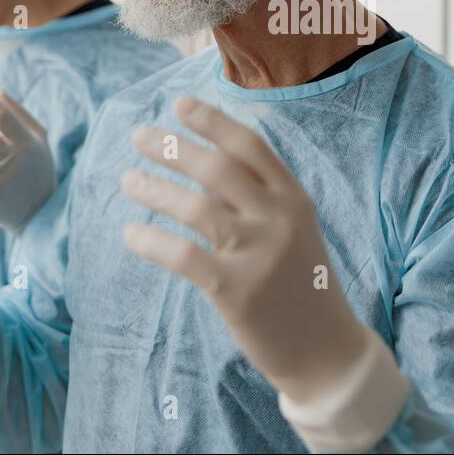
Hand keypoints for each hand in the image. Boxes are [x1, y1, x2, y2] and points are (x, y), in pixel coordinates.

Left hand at [121, 96, 370, 405]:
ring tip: (128, 180)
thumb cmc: (301, 284)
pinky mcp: (236, 290)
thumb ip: (258, 197)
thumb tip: (203, 160)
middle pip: (217, 168)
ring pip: (196, 208)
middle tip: (140, 135)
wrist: (325, 350)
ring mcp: (259, 254)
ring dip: (155, 189)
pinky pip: (183, 256)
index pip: (249, 146)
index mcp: (295, 198)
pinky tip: (131, 234)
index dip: (212, 121)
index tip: (179, 104)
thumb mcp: (294, 230)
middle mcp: (279, 219)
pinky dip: (151, 242)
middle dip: (173, 146)